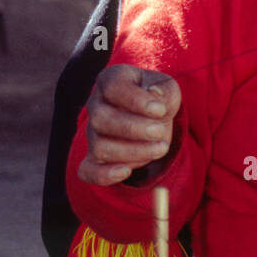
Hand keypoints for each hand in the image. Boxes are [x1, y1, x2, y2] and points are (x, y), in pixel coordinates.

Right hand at [77, 64, 181, 186]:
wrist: (153, 117)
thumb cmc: (157, 98)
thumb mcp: (167, 88)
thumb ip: (164, 90)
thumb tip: (155, 96)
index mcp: (111, 80)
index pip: (112, 87)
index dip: (135, 100)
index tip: (160, 110)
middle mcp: (96, 106)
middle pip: (101, 119)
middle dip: (133, 128)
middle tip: (159, 131)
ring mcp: (93, 133)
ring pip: (99, 147)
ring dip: (132, 152)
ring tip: (160, 148)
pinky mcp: (95, 157)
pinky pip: (88, 171)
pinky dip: (103, 175)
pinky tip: (126, 172)